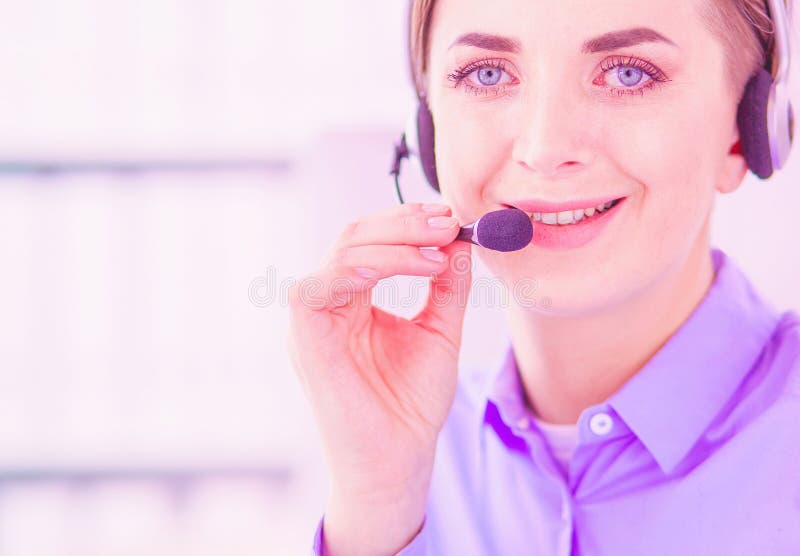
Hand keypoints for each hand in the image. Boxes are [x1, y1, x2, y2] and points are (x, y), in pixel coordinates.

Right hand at [287, 202, 471, 554]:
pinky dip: (373, 266)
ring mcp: (313, 319)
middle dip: (404, 223)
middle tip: (448, 221)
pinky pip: (325, 282)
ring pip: (343, 252)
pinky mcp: (306, 336)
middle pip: (354, 236)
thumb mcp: (439, 331)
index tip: (450, 216)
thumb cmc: (412, 403)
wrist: (398, 459)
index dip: (407, 222)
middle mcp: (328, 304)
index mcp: (352, 301)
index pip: (370, 242)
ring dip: (397, 241)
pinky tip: (419, 267)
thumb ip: (445, 286)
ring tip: (440, 248)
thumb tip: (460, 240)